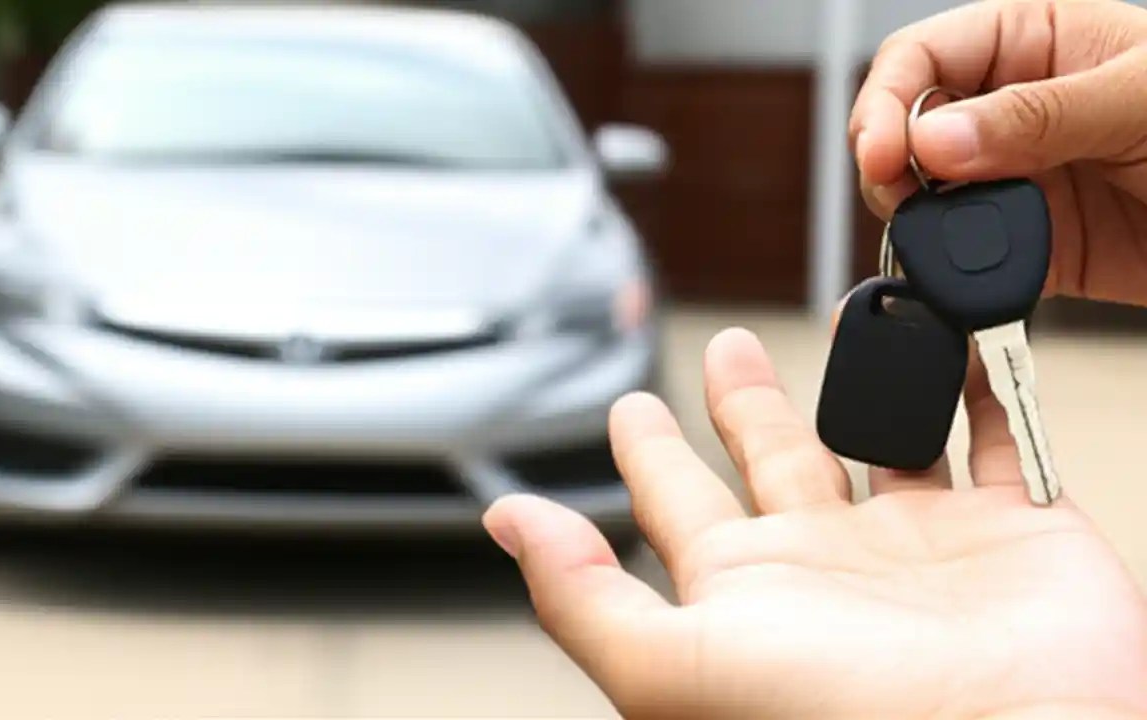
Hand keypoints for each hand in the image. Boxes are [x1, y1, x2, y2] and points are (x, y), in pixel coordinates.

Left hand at [483, 328, 1146, 718]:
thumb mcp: (673, 661)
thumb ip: (585, 592)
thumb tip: (506, 522)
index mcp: (744, 587)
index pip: (677, 499)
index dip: (648, 451)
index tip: (630, 405)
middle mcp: (826, 565)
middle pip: (774, 458)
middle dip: (747, 401)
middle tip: (730, 346)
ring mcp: (918, 547)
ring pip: (880, 439)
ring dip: (866, 382)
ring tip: (855, 324)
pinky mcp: (1009, 534)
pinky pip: (997, 444)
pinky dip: (981, 394)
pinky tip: (961, 355)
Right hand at [853, 0, 1146, 306]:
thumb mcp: (1146, 97)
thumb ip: (1040, 112)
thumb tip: (935, 138)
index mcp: (1037, 43)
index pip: (926, 56)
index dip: (888, 99)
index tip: (882, 149)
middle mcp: (1015, 112)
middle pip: (908, 132)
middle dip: (889, 166)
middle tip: (901, 197)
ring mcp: (1022, 183)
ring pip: (928, 202)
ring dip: (920, 224)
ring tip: (943, 240)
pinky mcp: (1038, 251)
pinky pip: (975, 264)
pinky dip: (958, 278)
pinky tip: (969, 278)